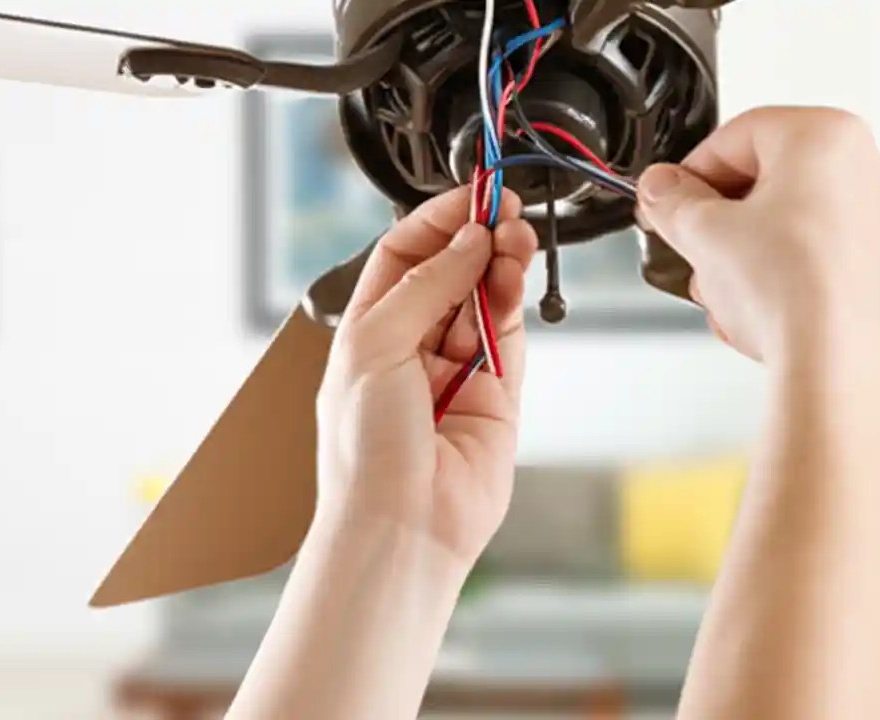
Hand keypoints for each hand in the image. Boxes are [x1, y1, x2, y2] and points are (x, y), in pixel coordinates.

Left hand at [316, 186, 537, 564]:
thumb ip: (427, 288)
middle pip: (450, 272)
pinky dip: (514, 300)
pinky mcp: (497, 396)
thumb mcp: (375, 347)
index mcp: (368, 331)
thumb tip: (468, 242)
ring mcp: (456, 370)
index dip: (436, 222)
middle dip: (474, 236)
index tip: (470, 195)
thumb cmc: (365, 452)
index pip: (404, 256)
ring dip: (499, 261)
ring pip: (485, 298)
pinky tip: (514, 271)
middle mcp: (411, 348)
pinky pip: (510, 335)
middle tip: (502, 207)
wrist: (402, 528)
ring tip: (514, 235)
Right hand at [637, 107, 879, 367]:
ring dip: (741, 250)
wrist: (831, 357)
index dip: (688, 173)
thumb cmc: (788, 285)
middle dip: (718, 218)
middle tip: (690, 242)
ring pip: (784, 218)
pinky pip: (809, 251)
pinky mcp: (873, 261)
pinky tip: (751, 303)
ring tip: (721, 284)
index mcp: (825, 135)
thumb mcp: (702, 231)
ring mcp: (875, 215)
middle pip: (762, 178)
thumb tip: (660, 189)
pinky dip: (775, 271)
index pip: (735, 136)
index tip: (666, 200)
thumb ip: (671, 200)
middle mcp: (863, 166)